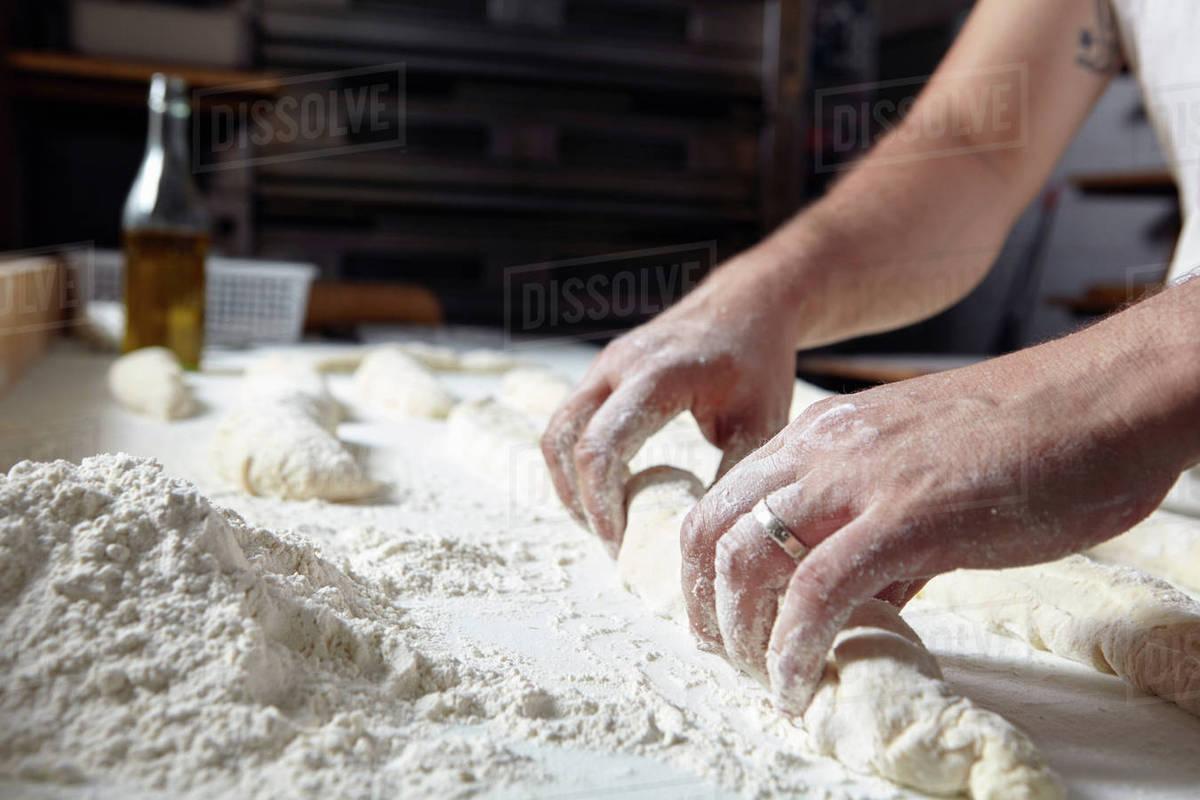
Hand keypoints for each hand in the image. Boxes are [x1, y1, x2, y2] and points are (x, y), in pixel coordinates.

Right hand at [541, 251, 800, 554]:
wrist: (748, 303)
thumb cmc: (759, 364)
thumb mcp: (760, 426)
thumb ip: (730, 481)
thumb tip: (704, 543)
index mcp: (657, 376)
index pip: (600, 448)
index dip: (600, 504)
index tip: (620, 544)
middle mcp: (619, 365)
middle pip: (562, 441)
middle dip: (577, 500)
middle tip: (609, 542)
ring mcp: (605, 364)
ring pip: (556, 430)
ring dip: (570, 481)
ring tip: (605, 522)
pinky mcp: (603, 370)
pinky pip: (571, 420)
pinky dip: (578, 459)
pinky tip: (613, 489)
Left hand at [681, 327, 1191, 714]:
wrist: (1107, 397)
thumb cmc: (1029, 438)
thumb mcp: (923, 473)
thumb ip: (882, 534)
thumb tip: (865, 600)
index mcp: (822, 435)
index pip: (724, 500)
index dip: (706, 567)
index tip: (720, 616)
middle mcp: (822, 449)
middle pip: (710, 528)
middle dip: (702, 604)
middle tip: (725, 655)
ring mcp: (861, 480)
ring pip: (747, 558)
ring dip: (738, 634)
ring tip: (761, 677)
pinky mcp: (910, 517)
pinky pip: (818, 591)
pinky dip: (793, 648)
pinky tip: (797, 683)